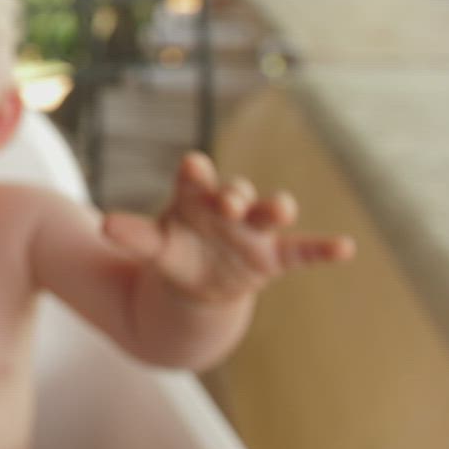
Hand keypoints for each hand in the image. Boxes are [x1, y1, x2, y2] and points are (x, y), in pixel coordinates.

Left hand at [106, 152, 353, 303]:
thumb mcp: (154, 246)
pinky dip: (324, 248)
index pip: (194, 178)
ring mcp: (253, 229)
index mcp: (195, 196)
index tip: (192, 165)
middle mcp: (228, 206)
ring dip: (275, 206)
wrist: (198, 283)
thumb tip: (102, 225)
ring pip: (268, 211)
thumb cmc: (175, 252)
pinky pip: (302, 249)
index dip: (195, 172)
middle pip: (234, 192)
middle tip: (227, 200)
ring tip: (280, 206)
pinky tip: (346, 248)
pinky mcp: (274, 255)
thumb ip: (134, 235)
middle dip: (233, 194)